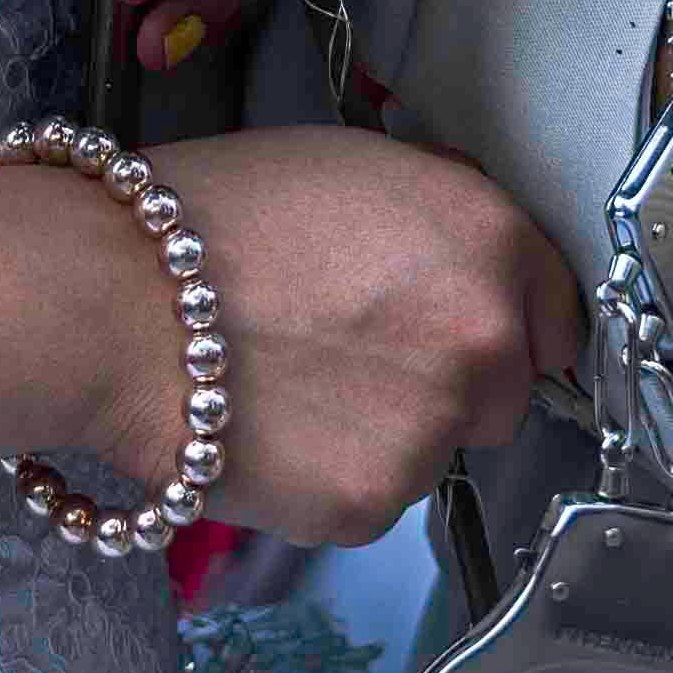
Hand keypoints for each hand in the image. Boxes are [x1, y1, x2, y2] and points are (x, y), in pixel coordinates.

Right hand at [91, 121, 578, 545]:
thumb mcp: (353, 166)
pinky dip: (331, 479)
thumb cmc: (212, 218)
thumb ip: (442, 219)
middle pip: (505, 393)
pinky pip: (372, 502)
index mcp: (492, 241)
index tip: (453, 328)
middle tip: (350, 353)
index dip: (502, 321)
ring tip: (292, 384)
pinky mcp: (373, 505)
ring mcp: (433, 431)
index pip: (559, 315)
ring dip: (386, 434)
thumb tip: (474, 262)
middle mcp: (484, 340)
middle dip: (446, 383)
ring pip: (434, 452)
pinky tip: (271, 428)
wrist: (113, 302)